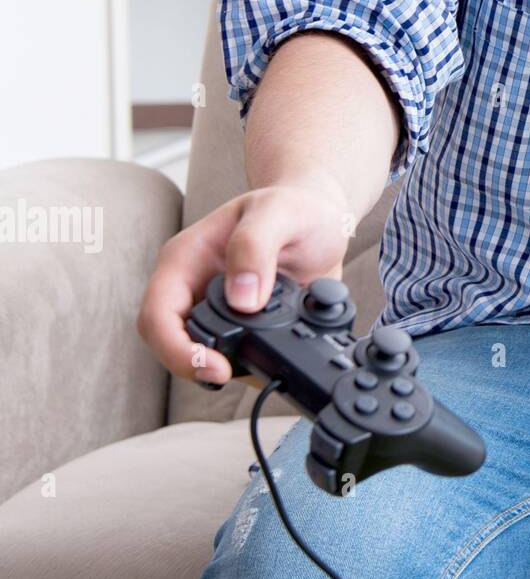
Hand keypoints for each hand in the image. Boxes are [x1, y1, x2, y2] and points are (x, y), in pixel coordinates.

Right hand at [136, 181, 354, 386]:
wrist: (323, 219)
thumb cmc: (295, 206)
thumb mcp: (279, 213)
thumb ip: (255, 246)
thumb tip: (243, 300)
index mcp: (186, 259)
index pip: (158, 314)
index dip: (177, 349)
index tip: (214, 366)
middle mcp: (194, 288)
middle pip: (171, 343)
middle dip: (197, 366)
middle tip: (235, 372)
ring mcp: (218, 311)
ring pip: (204, 356)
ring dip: (232, 365)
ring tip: (268, 357)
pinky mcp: (244, 327)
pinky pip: (239, 357)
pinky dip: (258, 363)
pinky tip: (282, 353)